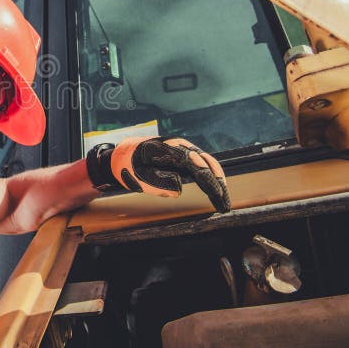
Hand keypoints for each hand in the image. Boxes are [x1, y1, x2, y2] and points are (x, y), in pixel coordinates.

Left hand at [88, 136, 230, 212]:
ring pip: (207, 163)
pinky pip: (202, 165)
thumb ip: (158, 183)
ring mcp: (183, 149)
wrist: (123, 156)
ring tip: (223, 201)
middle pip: (206, 162)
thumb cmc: (130, 167)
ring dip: (218, 181)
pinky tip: (216, 191)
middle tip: (224, 203)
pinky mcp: (184, 156)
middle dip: (218, 182)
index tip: (216, 192)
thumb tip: (179, 189)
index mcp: (167, 149)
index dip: (207, 178)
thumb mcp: (139, 177)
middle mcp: (179, 146)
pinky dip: (211, 178)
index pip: (194, 162)